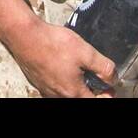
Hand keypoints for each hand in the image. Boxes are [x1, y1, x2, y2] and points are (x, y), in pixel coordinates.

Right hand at [3, 15, 117, 97]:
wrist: (24, 36)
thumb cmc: (52, 43)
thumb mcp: (85, 51)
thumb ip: (103, 67)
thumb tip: (113, 78)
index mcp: (73, 92)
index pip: (96, 102)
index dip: (107, 95)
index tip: (110, 86)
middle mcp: (59, 96)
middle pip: (81, 99)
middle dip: (92, 91)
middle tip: (97, 78)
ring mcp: (47, 90)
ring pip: (68, 95)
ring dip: (77, 87)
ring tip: (80, 70)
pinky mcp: (39, 82)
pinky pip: (56, 89)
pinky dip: (64, 82)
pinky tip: (63, 66)